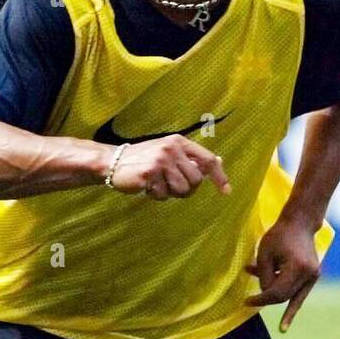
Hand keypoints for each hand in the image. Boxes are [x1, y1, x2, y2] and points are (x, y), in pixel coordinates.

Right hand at [109, 135, 230, 198]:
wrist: (113, 161)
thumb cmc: (145, 159)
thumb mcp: (169, 152)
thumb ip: (191, 158)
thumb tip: (218, 161)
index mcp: (179, 142)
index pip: (207, 160)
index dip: (219, 176)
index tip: (226, 191)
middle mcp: (172, 149)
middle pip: (196, 180)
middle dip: (187, 189)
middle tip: (172, 186)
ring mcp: (160, 161)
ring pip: (182, 190)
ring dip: (171, 193)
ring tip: (158, 184)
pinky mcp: (149, 174)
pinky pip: (164, 195)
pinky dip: (157, 196)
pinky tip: (147, 186)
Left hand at [244, 216, 321, 331]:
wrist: (300, 223)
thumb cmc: (279, 235)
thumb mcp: (264, 254)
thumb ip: (264, 276)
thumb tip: (264, 294)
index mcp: (298, 267)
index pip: (276, 292)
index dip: (260, 299)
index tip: (246, 302)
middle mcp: (309, 274)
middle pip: (284, 296)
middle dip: (266, 297)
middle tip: (249, 298)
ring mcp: (314, 276)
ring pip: (290, 295)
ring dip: (274, 292)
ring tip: (256, 275)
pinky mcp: (313, 276)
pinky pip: (299, 294)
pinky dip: (290, 305)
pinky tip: (284, 325)